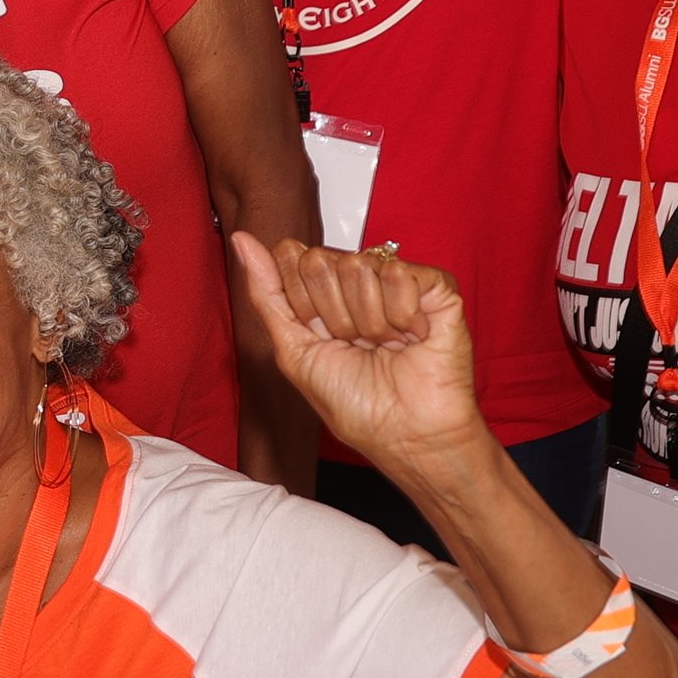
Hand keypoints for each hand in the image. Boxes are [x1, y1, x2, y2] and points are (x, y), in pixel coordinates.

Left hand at [232, 233, 489, 476]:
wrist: (406, 436)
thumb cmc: (355, 404)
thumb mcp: (293, 350)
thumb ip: (267, 293)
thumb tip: (241, 241)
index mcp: (324, 293)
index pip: (292, 257)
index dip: (300, 302)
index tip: (318, 335)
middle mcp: (359, 281)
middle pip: (319, 260)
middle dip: (331, 313)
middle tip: (355, 344)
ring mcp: (397, 280)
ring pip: (358, 266)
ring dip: (368, 321)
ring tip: (387, 346)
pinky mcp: (435, 286)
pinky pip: (399, 273)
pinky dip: (401, 315)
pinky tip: (413, 337)